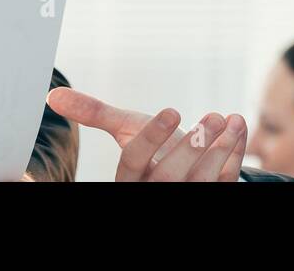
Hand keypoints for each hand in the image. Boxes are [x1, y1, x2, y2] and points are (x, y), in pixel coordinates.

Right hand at [46, 86, 246, 181]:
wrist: (185, 168)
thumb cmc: (154, 149)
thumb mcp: (126, 130)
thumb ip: (95, 113)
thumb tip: (53, 95)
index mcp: (129, 178)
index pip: (133, 162)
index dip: (151, 137)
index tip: (173, 109)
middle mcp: (154, 192)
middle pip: (168, 178)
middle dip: (191, 146)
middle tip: (210, 117)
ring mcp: (185, 198)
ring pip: (201, 184)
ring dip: (220, 150)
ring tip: (230, 119)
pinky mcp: (212, 198)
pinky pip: (225, 183)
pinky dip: (236, 153)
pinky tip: (239, 127)